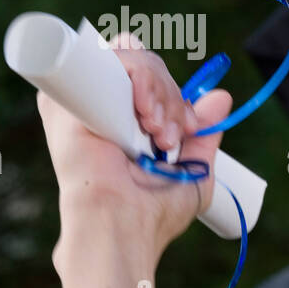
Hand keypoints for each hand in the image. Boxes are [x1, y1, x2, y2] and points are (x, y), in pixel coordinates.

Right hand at [41, 32, 232, 268]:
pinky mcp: (67, 102)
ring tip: (157, 133)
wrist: (122, 229)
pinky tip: (144, 116)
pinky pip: (107, 60)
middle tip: (170, 136)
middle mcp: (102, 106)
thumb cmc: (154, 214)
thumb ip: (204, 135)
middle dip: (171, 95)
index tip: (188, 129)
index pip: (153, 78)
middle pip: (146, 64)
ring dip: (157, 90)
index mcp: (125, 119)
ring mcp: (82, 101)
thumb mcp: (193, 170)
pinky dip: (137, 76)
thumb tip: (221, 96)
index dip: (176, 96)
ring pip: (130, 58)